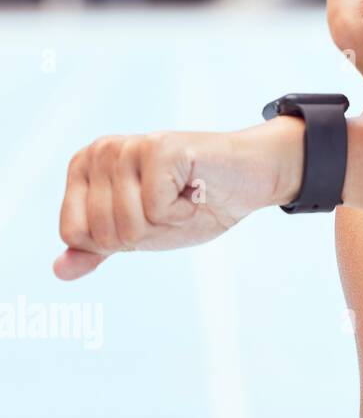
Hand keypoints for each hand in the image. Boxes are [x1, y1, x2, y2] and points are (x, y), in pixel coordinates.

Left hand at [52, 123, 290, 279]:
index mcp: (84, 168)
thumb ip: (98, 248)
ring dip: (167, 224)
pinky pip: (157, 211)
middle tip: (171, 206)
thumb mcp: (141, 233)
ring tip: (183, 197)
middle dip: (146, 233)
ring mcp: (128, 147)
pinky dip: (184, 213)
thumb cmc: (195, 203)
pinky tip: (197, 190)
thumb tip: (59, 270)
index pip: (73, 233)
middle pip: (102, 233)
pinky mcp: (159, 148)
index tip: (147, 215)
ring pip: (128, 225)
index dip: (118, 240)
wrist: (250, 180)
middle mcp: (100, 152)